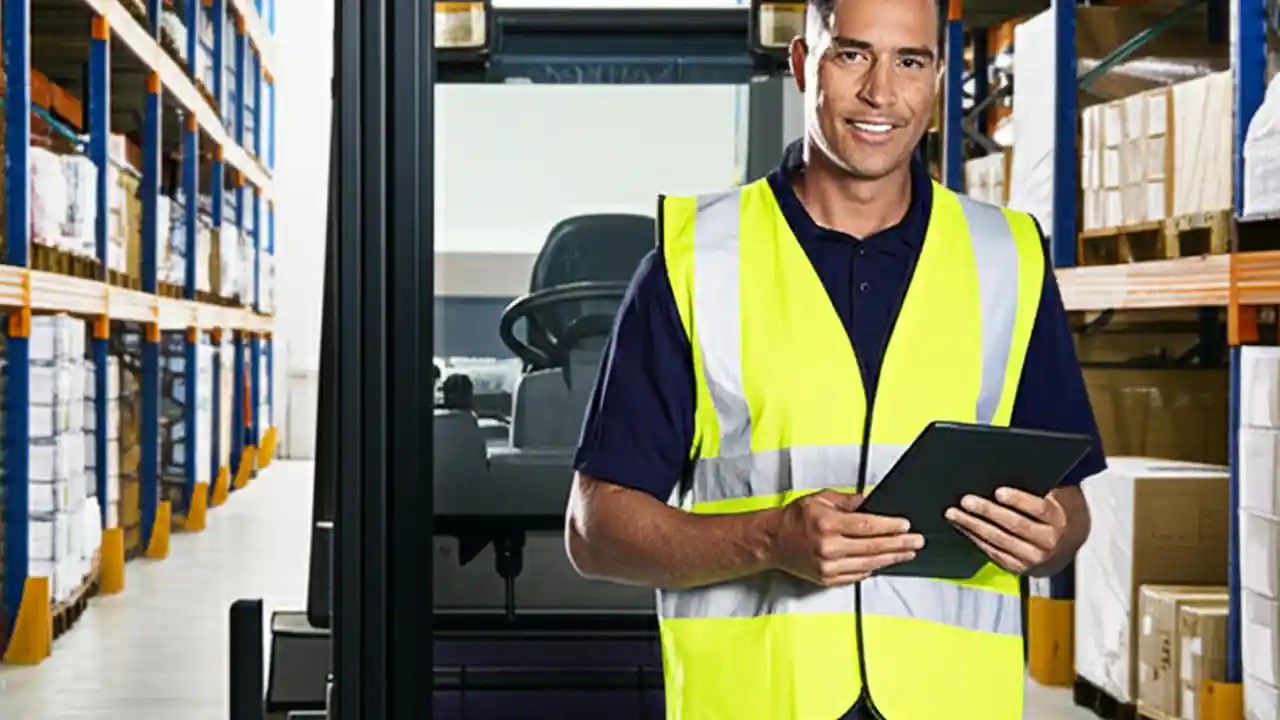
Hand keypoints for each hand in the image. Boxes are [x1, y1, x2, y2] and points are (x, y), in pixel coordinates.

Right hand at [769, 490, 924, 586]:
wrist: (773, 542)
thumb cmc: (795, 518)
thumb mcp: (820, 499)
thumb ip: (848, 501)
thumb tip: (872, 502)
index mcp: (828, 523)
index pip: (868, 526)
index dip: (890, 526)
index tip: (906, 525)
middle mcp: (829, 547)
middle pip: (873, 546)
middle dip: (899, 544)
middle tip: (918, 541)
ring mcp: (828, 566)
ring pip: (869, 563)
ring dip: (891, 558)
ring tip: (908, 553)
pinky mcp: (827, 579)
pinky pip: (857, 575)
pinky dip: (873, 568)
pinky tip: (884, 562)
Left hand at [945, 487, 1067, 573]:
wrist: (1068, 545)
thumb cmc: (1059, 512)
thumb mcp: (1060, 495)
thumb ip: (1045, 485)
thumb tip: (1018, 466)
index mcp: (1059, 519)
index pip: (1039, 509)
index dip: (1018, 500)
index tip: (999, 492)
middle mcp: (1048, 541)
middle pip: (1015, 525)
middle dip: (988, 512)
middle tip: (967, 501)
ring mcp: (1033, 558)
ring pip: (999, 540)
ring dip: (973, 526)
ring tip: (954, 513)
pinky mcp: (1019, 567)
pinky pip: (994, 553)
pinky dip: (976, 539)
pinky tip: (963, 527)